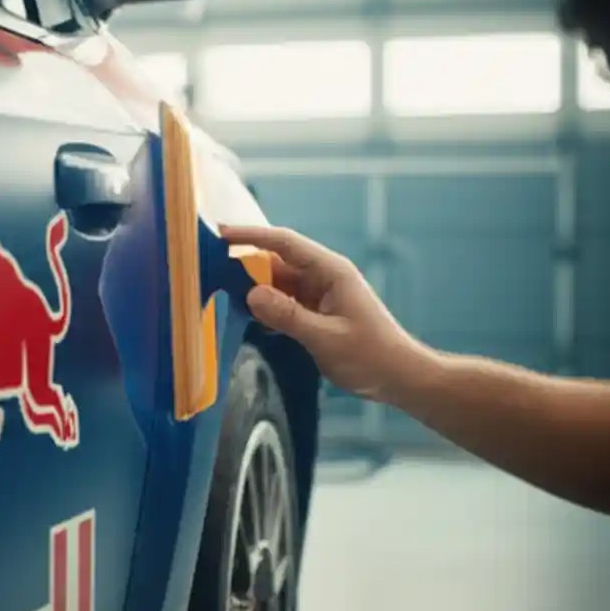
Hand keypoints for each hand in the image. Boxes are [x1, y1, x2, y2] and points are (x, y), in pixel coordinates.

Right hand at [219, 225, 434, 403]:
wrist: (399, 376)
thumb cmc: (371, 356)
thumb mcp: (326, 338)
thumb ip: (288, 316)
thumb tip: (252, 294)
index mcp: (330, 271)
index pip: (284, 243)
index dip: (251, 236)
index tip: (221, 234)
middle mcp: (322, 276)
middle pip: (276, 260)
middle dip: (245, 261)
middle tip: (210, 266)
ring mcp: (318, 294)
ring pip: (276, 282)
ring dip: (252, 286)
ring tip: (219, 289)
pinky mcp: (314, 311)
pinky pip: (282, 301)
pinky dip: (264, 305)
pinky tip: (245, 313)